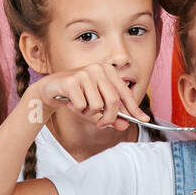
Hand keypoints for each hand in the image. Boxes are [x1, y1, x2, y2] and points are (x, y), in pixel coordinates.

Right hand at [30, 63, 148, 131]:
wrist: (51, 89)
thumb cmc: (77, 96)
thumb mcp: (96, 106)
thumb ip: (112, 115)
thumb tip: (125, 125)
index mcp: (108, 71)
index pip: (125, 93)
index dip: (134, 109)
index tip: (143, 120)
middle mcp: (98, 69)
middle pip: (113, 102)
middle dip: (109, 118)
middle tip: (101, 124)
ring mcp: (84, 73)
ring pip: (97, 106)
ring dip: (88, 113)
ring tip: (80, 106)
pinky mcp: (72, 81)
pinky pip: (82, 105)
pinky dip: (77, 110)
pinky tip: (70, 103)